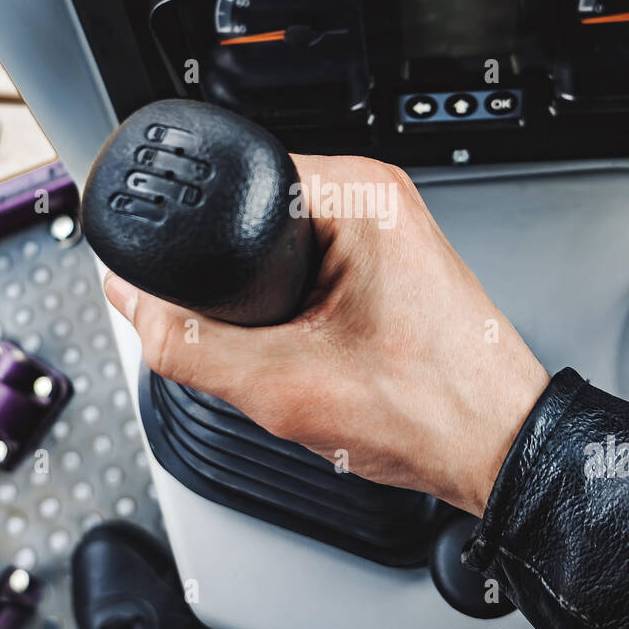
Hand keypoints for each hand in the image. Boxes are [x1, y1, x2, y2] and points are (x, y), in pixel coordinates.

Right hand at [103, 153, 550, 515]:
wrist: (497, 448)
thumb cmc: (431, 410)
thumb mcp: (279, 386)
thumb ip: (186, 340)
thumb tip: (131, 301)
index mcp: (357, 191)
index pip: (235, 181)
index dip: (198, 242)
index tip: (199, 290)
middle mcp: (377, 195)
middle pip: (253, 216)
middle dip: (237, 281)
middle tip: (274, 339)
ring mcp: (387, 227)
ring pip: (282, 248)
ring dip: (268, 299)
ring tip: (306, 348)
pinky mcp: (389, 261)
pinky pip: (313, 266)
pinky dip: (298, 307)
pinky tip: (318, 348)